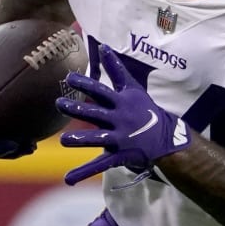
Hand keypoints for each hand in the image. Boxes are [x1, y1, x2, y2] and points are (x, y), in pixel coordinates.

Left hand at [56, 44, 190, 184]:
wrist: (165, 139)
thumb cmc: (145, 111)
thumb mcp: (133, 88)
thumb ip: (116, 69)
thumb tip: (105, 46)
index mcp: (121, 103)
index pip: (101, 91)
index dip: (85, 84)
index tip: (68, 78)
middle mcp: (119, 119)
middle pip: (96, 113)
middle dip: (78, 109)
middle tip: (59, 103)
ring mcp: (120, 138)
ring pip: (97, 139)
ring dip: (81, 140)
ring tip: (64, 141)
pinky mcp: (119, 156)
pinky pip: (99, 165)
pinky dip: (83, 172)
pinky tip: (68, 179)